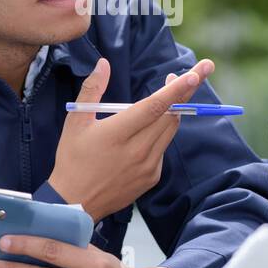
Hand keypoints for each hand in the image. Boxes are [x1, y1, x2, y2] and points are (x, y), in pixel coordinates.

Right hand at [46, 56, 213, 222]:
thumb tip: (104, 64)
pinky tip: (145, 132)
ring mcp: (148, 166)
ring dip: (173, 111)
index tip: (194, 73)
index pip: (155, 107)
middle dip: (183, 92)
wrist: (75, 203)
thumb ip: (92, 89)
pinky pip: (162, 148)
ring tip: (167, 96)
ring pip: (170, 131)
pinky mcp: (152, 177)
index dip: (176, 89)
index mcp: (118, 133)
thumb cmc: (73, 159)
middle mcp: (137, 151)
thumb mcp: (76, 121)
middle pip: (170, 116)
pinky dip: (160, 134)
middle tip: (186, 75)